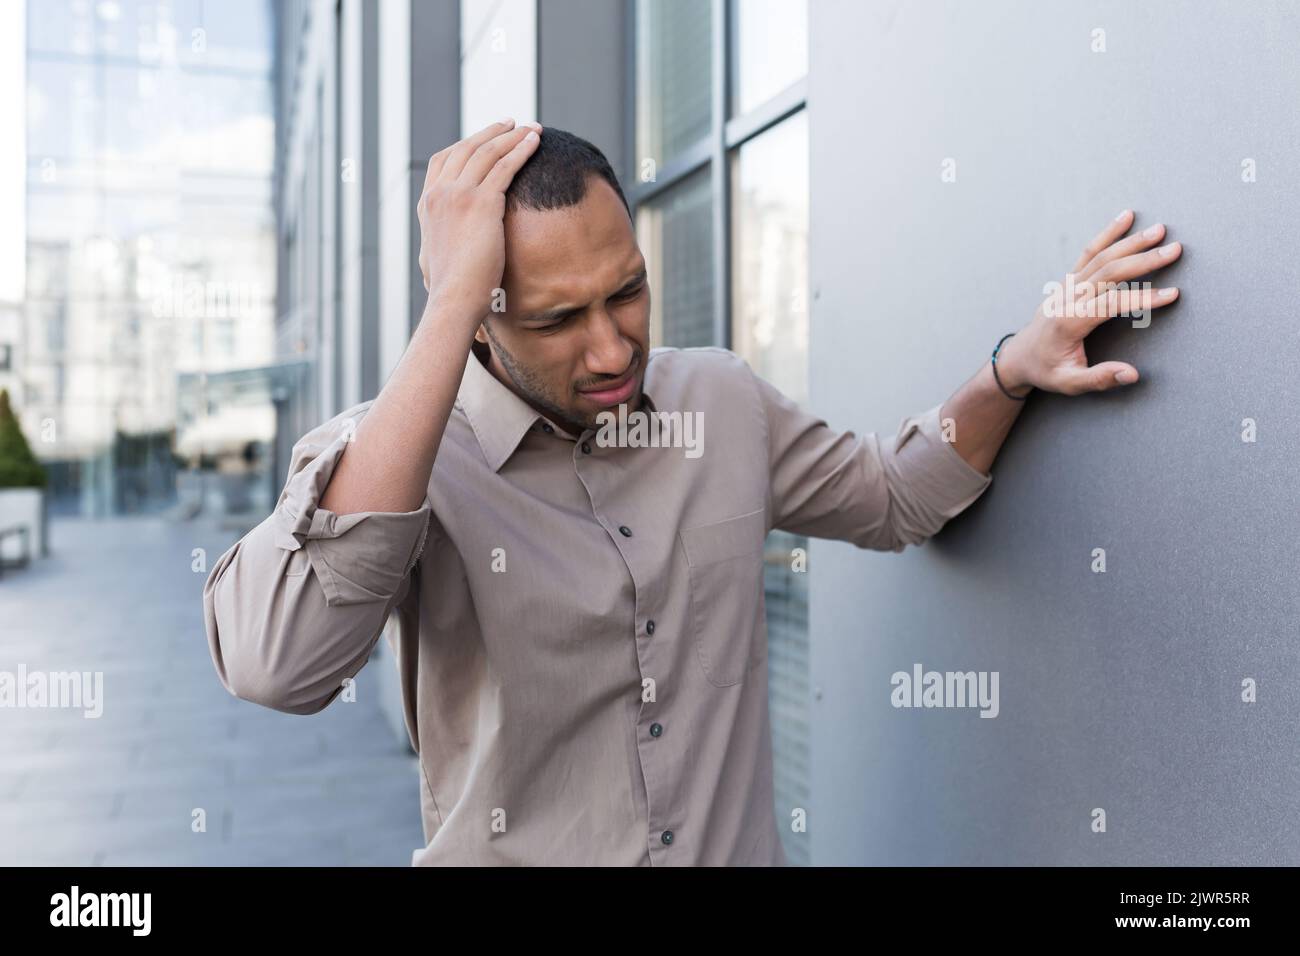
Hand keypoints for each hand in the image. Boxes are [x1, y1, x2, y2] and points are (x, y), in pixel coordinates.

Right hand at [417, 119, 541, 322]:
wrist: (453, 300)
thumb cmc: (448, 292)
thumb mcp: (433, 261)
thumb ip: (438, 246)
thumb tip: (436, 257)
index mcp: (428, 205)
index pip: (443, 162)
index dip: (465, 144)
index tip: (484, 138)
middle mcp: (440, 194)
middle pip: (466, 149)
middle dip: (491, 133)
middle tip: (511, 123)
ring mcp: (458, 195)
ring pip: (488, 153)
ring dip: (512, 136)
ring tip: (531, 128)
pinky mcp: (482, 202)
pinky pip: (505, 166)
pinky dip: (521, 149)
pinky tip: (535, 142)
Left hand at [995, 209, 1181, 395]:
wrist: (1019, 357)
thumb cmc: (1047, 370)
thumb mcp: (1070, 383)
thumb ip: (1100, 379)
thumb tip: (1133, 374)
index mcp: (1069, 322)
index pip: (1110, 305)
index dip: (1142, 299)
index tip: (1173, 293)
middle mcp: (1067, 298)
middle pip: (1108, 272)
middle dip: (1144, 260)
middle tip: (1176, 249)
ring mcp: (1067, 286)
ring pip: (1100, 257)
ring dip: (1131, 242)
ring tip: (1160, 230)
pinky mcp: (1069, 280)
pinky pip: (1089, 252)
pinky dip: (1108, 233)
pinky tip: (1127, 217)